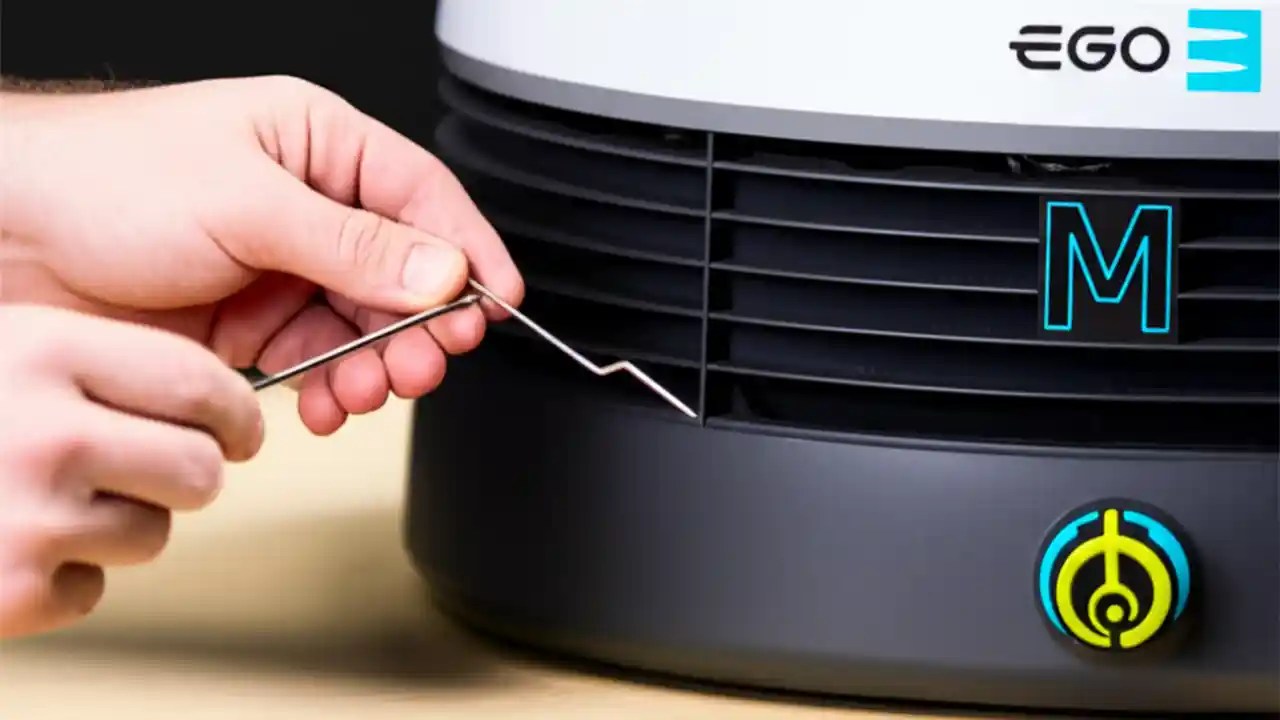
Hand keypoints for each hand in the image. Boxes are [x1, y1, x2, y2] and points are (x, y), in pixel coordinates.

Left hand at [0, 75, 522, 433]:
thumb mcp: (246, 203)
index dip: (467, 251)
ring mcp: (279, 267)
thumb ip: (353, 244)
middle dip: (420, 322)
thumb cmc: (102, 179)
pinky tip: (328, 400)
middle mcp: (306, 205)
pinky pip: (318, 359)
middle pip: (402, 271)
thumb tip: (440, 270)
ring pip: (363, 323)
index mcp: (316, 144)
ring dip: (375, 363)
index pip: (421, 197)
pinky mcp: (250, 323)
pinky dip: (331, 386)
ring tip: (370, 388)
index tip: (498, 302)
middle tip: (425, 361)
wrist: (6, 238)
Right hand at [0, 304, 261, 637]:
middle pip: (199, 471)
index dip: (238, 414)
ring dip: (118, 526)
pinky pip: (93, 590)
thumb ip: (88, 362)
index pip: (198, 384)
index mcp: (44, 352)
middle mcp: (46, 434)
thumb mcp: (3, 346)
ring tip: (42, 501)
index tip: (242, 431)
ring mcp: (26, 521)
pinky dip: (63, 579)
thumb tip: (213, 395)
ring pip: (153, 534)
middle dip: (185, 475)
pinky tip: (5, 545)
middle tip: (147, 471)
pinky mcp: (6, 595)